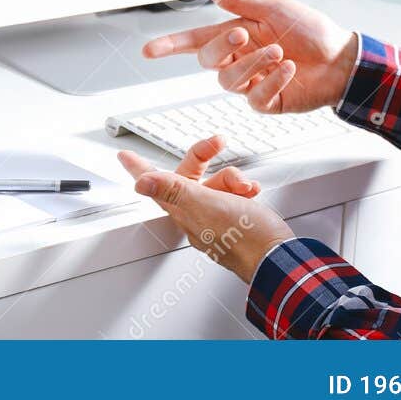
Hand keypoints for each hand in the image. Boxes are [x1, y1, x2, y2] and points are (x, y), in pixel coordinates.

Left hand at [117, 137, 293, 281]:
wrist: (275, 257)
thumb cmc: (244, 238)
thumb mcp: (206, 205)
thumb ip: (174, 191)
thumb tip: (140, 182)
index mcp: (184, 210)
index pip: (155, 185)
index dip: (139, 168)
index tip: (125, 156)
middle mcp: (195, 214)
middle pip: (190, 175)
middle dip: (207, 158)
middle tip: (217, 142)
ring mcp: (215, 216)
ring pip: (216, 182)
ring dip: (233, 178)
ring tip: (246, 188)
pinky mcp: (234, 218)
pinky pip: (233, 193)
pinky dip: (244, 189)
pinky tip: (251, 193)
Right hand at [142, 0, 357, 113]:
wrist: (341, 57)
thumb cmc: (311, 30)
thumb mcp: (274, 9)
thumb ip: (238, 1)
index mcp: (237, 35)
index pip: (196, 41)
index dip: (171, 46)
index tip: (149, 50)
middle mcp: (241, 60)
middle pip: (207, 61)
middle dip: (220, 47)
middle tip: (241, 33)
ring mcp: (253, 83)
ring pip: (229, 81)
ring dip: (252, 63)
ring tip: (279, 51)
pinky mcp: (269, 102)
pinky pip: (255, 97)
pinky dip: (271, 81)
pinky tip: (288, 69)